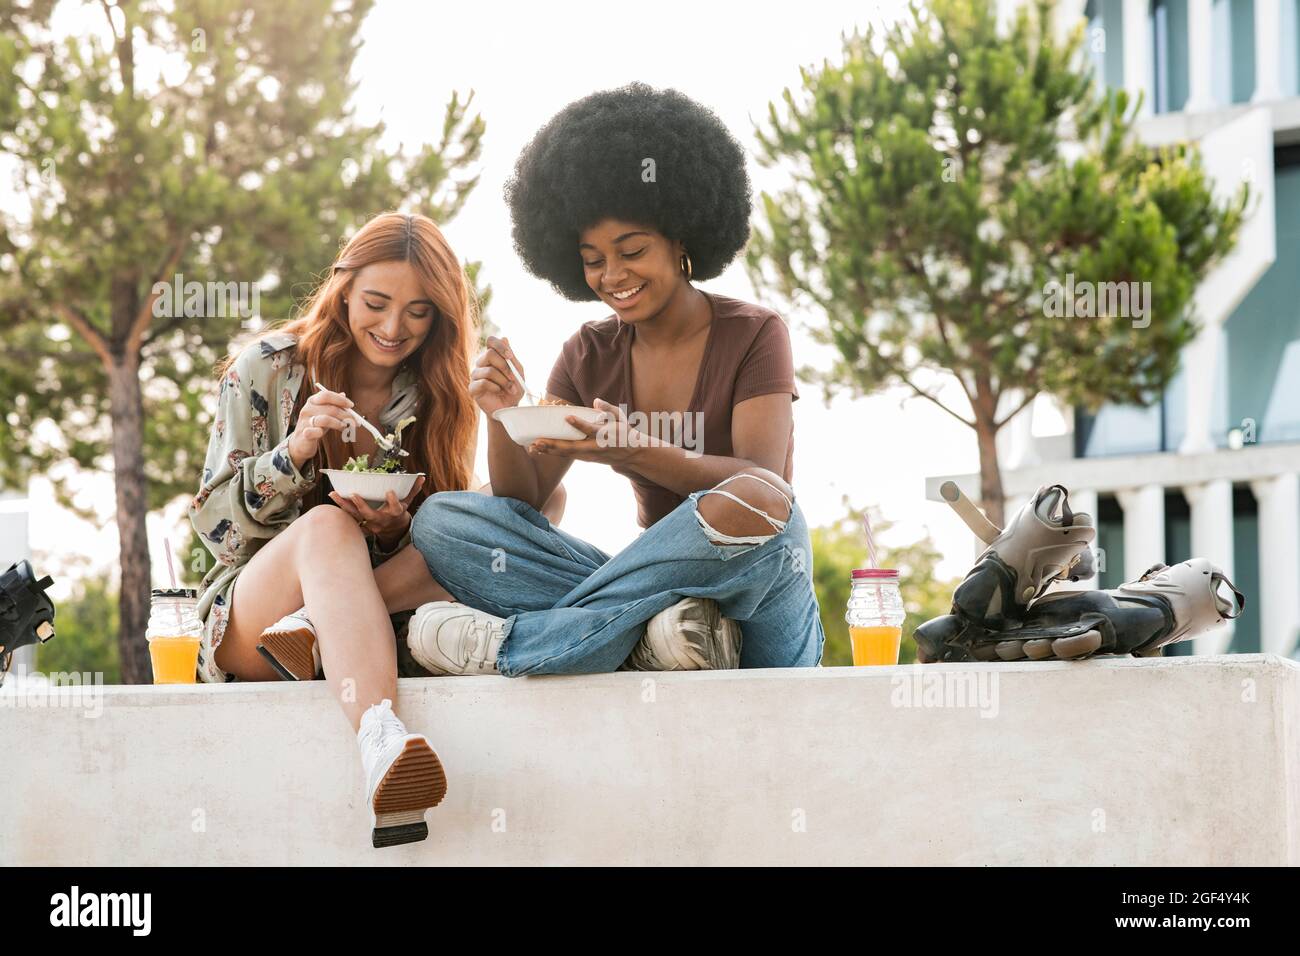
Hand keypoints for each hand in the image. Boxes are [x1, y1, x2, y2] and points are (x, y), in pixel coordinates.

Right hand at [289, 387, 353, 468]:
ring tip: (345, 428)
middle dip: (346, 416)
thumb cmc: (315, 426)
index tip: (351, 406)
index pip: (327, 395)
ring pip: (325, 420)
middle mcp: (307, 409)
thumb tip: (343, 394)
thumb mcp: (324, 413)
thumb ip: (333, 404)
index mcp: (312, 401)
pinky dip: (323, 433)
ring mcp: (305, 422)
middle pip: (330, 409)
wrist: (301, 442)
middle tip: (355, 422)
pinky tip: (326, 434)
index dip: (340, 400)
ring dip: (339, 424)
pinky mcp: (305, 434)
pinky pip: (316, 432)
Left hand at [329, 476, 425, 543]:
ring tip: (333, 493)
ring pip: (355, 516)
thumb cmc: (399, 513)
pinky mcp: (361, 524)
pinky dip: (342, 509)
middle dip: (361, 505)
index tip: (390, 492)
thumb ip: (412, 490)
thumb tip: (422, 477)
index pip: (395, 508)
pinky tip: (335, 498)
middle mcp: (381, 520)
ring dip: (344, 505)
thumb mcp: (407, 503)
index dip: (393, 501)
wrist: (393, 532)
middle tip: (353, 494)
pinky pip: (350, 517)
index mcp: (394, 514)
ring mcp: (369, 524)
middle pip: (370, 515)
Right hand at [470, 335, 525, 415]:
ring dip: (504, 381)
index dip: (500, 346)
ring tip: (511, 389)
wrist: (509, 409)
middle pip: (489, 354)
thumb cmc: (513, 389)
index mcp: (493, 357)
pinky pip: (483, 382)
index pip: (491, 341)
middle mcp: (482, 363)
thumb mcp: (518, 373)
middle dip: (505, 367)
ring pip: (489, 371)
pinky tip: (499, 392)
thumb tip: (504, 338)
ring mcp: (475, 375)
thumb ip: (511, 358)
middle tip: (513, 378)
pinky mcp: (472, 387)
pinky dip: (495, 387)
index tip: (510, 357)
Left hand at [528, 398, 652, 464]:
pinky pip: (568, 456)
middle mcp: (596, 447)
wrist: (631, 454)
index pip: (592, 430)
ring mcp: (590, 455)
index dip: (580, 424)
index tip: (568, 417)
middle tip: (538, 441)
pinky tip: (542, 450)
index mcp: (606, 435)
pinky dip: (554, 453)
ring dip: (551, 450)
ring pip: (568, 454)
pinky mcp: (586, 459)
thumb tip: (596, 401)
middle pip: (574, 447)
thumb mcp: (620, 417)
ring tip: (534, 446)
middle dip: (555, 445)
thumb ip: (608, 408)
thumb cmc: (624, 431)